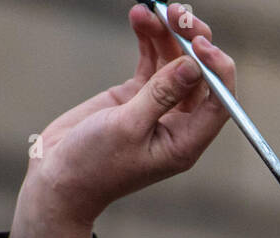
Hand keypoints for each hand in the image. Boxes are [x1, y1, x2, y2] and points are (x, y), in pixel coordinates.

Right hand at [7, 4, 234, 237]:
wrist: (59, 179)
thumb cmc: (94, 165)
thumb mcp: (128, 127)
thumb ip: (161, 95)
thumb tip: (194, 67)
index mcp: (186, 142)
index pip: (219, 102)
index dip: (217, 68)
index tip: (198, 43)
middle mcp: (178, 124)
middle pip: (201, 76)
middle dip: (192, 42)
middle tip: (176, 14)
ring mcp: (158, 108)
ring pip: (175, 63)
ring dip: (166, 33)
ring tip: (148, 10)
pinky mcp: (136, 96)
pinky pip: (151, 62)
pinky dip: (148, 40)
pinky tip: (140, 18)